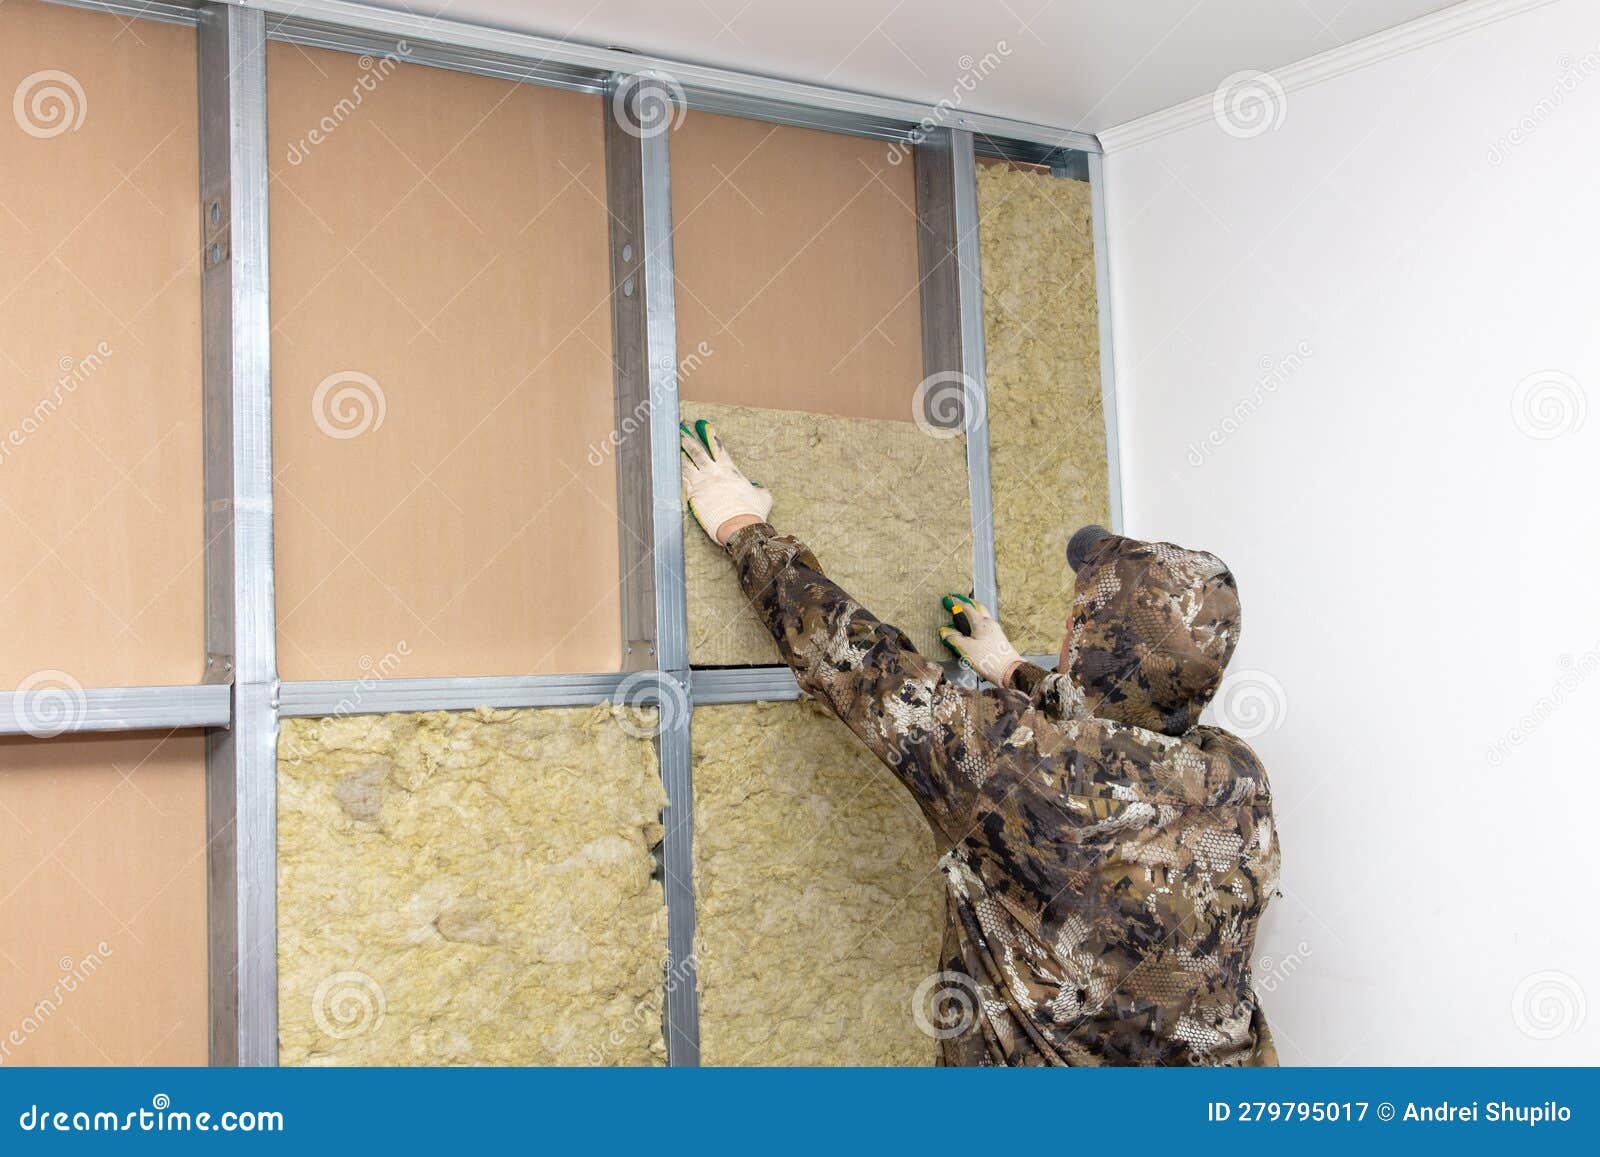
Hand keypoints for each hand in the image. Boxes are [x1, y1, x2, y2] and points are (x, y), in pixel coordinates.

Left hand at [680, 419, 772, 544]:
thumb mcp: (763, 497)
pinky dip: (673, 473)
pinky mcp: (692, 496)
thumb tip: (759, 488)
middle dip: (688, 439)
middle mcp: (713, 474)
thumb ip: (760, 489)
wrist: (738, 527)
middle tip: (680, 429)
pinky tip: (666, 467)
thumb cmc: (752, 512)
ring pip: (685, 464)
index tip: (703, 425)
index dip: (710, 435)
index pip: (718, 447)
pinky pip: (680, 481)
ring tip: (669, 445)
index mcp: (730, 470)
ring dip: (677, 453)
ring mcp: (701, 484)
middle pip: (697, 451)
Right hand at [939, 595, 1022, 686]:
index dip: (957, 604)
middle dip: (968, 605)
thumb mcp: (966, 649)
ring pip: (983, 618)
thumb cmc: (989, 659)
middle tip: (959, 604)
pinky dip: (978, 626)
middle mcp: (990, 624)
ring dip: (974, 616)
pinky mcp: (998, 639)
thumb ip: (954, 639)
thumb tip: (946, 633)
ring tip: (964, 621)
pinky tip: (973, 635)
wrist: (1008, 671)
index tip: (950, 601)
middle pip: (979, 608)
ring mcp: (995, 631)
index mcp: (981, 623)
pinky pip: (986, 628)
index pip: (967, 608)